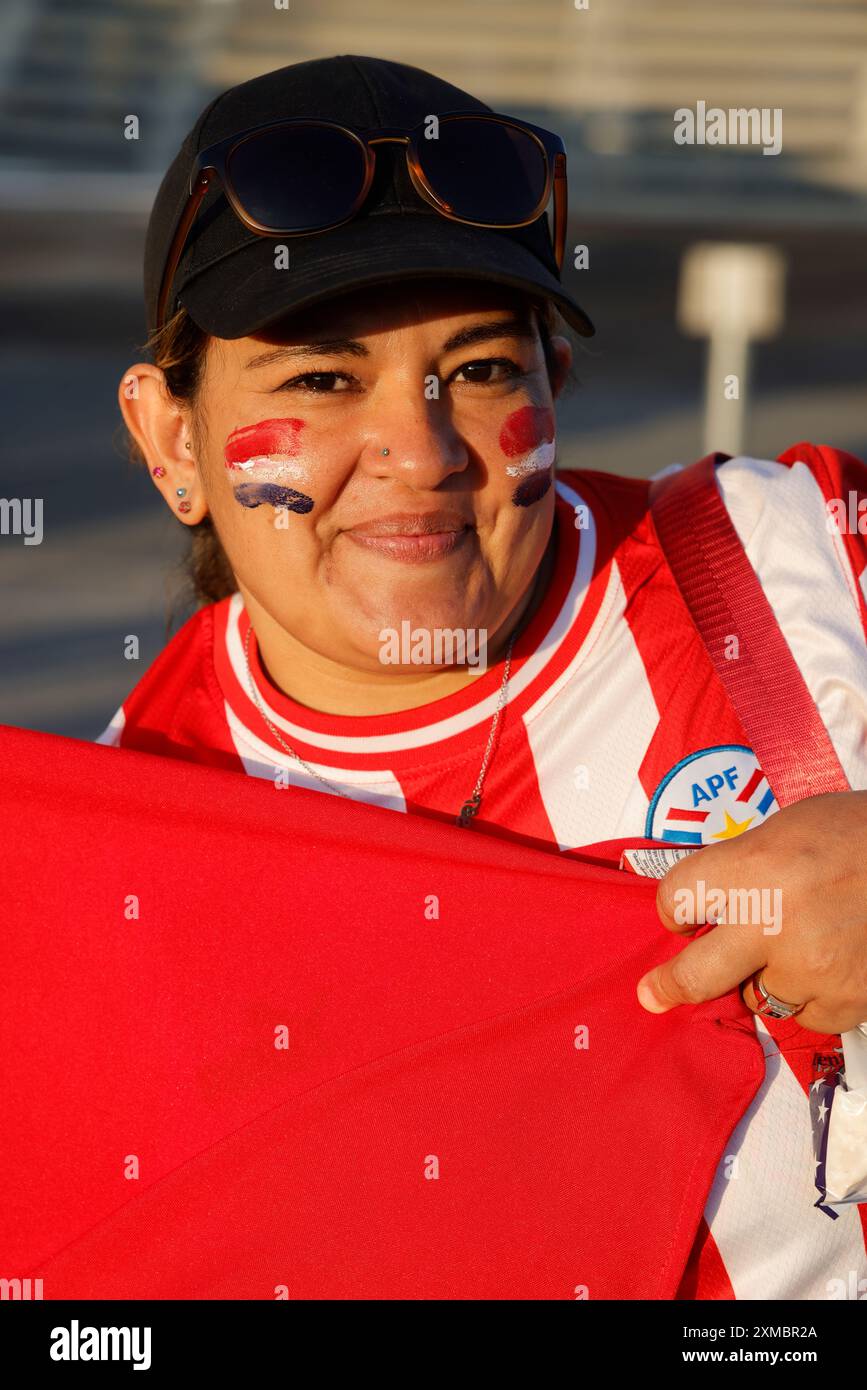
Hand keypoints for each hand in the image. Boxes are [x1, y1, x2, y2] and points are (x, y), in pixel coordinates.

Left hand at [636, 791, 866, 1033]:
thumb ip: (742, 868)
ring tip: (797, 946)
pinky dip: (814, 997)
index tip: (680, 917)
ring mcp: (812, 969)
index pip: (675, 900)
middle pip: (695, 976)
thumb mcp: (788, 829)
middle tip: (655, 994)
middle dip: (670, 985)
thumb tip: (710, 904)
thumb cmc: (859, 832)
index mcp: (753, 867)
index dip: (673, 909)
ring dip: (766, 980)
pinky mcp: (848, 1000)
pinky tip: (833, 961)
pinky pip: (809, 1016)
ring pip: (759, 999)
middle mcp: (775, 922)